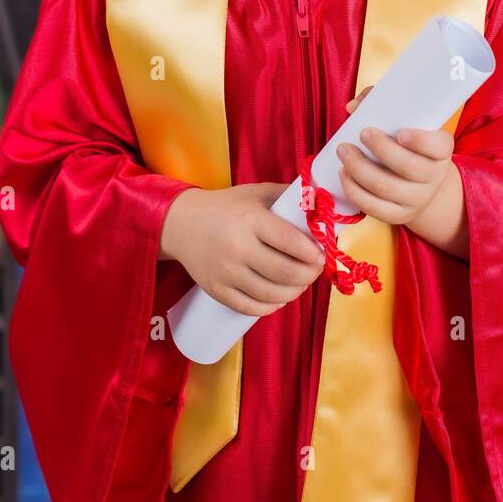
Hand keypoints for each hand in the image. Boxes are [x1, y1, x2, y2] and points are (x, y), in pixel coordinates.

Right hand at [160, 182, 325, 316]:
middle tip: (314, 271)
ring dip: (294, 293)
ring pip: (271, 294)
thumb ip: (287, 197)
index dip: (312, 253)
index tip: (321, 254)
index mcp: (250, 220)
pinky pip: (251, 308)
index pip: (290, 241)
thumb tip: (321, 206)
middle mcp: (237, 248)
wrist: (181, 224)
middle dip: (308, 275)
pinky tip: (279, 298)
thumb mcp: (256, 193)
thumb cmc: (226, 207)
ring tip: (300, 284)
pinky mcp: (216, 290)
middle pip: (285, 272)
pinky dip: (271, 307)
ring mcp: (225, 272)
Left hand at [338, 86, 456, 227]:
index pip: (439, 146)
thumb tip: (354, 106)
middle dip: (382, 150)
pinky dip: (354, 190)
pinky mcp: (398, 215)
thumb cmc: (407, 145)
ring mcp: (416, 199)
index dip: (422, 141)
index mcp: (441, 151)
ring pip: (386, 188)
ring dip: (359, 168)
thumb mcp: (405, 123)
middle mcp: (433, 177)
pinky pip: (374, 208)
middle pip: (409, 167)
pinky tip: (344, 174)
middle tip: (363, 133)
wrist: (420, 184)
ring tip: (343, 151)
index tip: (401, 132)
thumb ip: (381, 104)